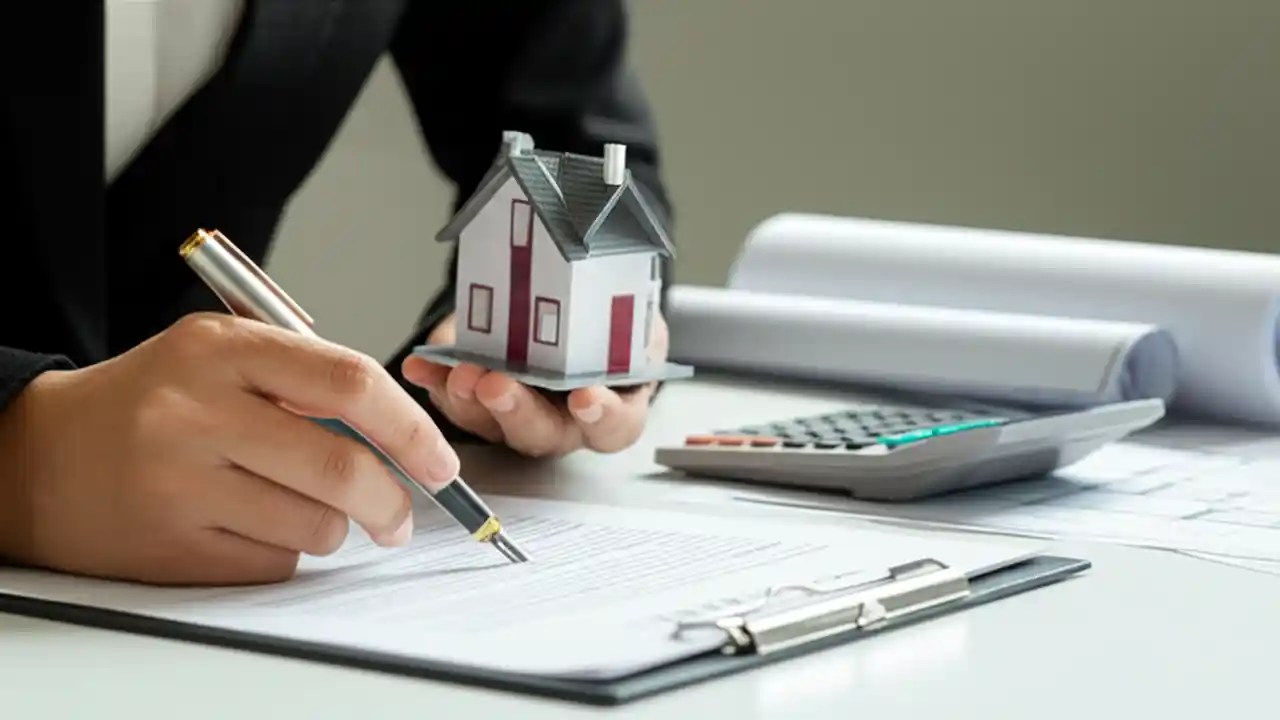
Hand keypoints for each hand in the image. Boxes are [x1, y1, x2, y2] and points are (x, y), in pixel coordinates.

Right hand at [0, 313, 459, 584]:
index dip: (411, 427)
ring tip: (297, 506)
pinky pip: (273, 562)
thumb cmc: (153, 401)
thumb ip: (306, 381)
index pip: (350, 382)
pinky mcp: (170, 545)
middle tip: (400, 516)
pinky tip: (248, 525)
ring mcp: (180, 482)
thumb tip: (403, 439)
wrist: (42, 456)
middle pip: (342, 468)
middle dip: (392, 501)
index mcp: (221, 348)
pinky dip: (285, 551)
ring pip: (315, 525)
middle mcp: (197, 410)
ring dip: (333, 527)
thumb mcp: (220, 356)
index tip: (439, 460)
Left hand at [401, 311, 667, 457]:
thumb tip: (613, 286)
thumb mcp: (631, 313)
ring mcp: (515, 416)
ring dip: (470, 401)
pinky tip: (422, 366)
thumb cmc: (608, 318)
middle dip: (516, 410)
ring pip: (491, 423)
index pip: (614, 426)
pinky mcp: (477, 400)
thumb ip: (628, 315)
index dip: (602, 417)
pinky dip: (436, 380)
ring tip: (457, 374)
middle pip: (542, 433)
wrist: (571, 304)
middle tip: (497, 386)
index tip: (585, 398)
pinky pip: (454, 399)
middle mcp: (563, 421)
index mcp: (611, 405)